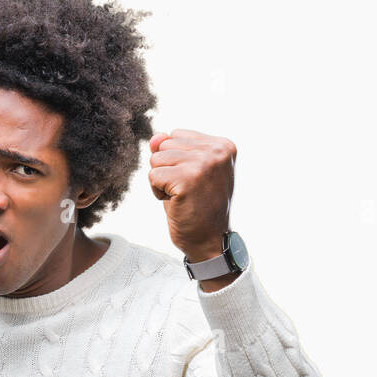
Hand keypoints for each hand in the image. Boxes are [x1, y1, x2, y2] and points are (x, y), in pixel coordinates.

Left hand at [147, 128, 235, 261]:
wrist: (209, 241)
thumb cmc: (199, 207)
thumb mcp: (188, 171)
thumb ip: (172, 149)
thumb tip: (154, 138)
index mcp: (223, 145)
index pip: (176, 135)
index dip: (176, 161)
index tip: (194, 181)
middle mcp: (216, 151)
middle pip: (165, 145)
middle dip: (167, 170)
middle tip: (187, 191)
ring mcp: (203, 164)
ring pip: (156, 159)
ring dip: (162, 182)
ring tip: (182, 197)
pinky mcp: (187, 179)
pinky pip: (153, 176)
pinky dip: (158, 193)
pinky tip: (176, 203)